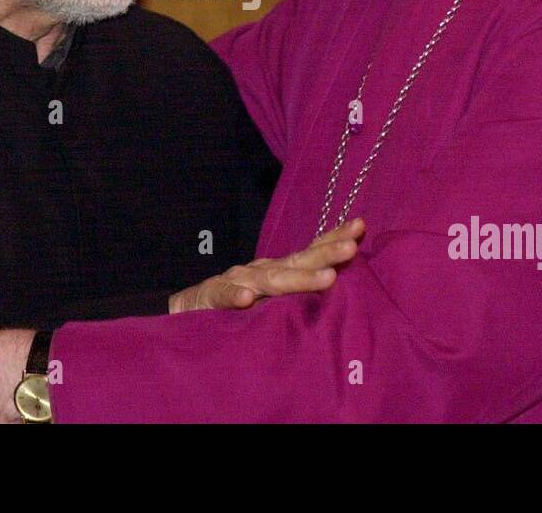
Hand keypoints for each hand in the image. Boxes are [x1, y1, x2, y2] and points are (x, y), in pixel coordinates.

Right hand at [168, 217, 364, 313]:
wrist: (182, 315)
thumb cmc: (232, 312)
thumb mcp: (268, 305)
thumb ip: (294, 298)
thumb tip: (337, 291)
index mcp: (276, 272)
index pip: (308, 254)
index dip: (332, 239)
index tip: (360, 227)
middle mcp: (258, 272)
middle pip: (296, 261)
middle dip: (326, 254)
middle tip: (352, 248)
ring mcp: (233, 283)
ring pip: (267, 280)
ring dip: (297, 278)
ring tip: (326, 278)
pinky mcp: (206, 298)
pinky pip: (220, 297)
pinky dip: (233, 297)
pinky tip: (246, 299)